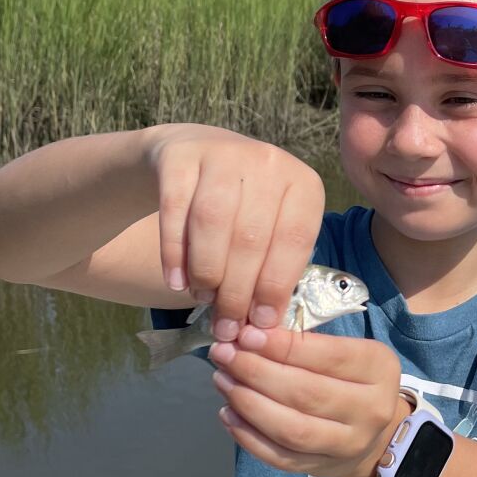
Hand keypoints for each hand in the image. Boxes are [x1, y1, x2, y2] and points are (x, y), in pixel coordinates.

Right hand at [144, 125, 324, 338]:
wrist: (195, 152)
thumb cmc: (243, 206)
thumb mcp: (272, 227)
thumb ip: (271, 268)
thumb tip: (260, 324)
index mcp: (303, 184)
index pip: (294, 241)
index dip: (275, 287)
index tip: (260, 323)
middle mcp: (268, 161)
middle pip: (251, 237)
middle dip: (236, 291)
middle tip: (224, 325)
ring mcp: (224, 152)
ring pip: (212, 223)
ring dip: (207, 271)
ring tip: (202, 299)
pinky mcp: (180, 156)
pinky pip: (175, 210)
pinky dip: (174, 252)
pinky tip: (176, 281)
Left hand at [208, 326, 406, 476]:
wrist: (374, 430)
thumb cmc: (351, 377)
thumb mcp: (347, 349)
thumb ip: (306, 342)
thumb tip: (250, 334)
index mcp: (379, 369)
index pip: (330, 357)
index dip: (284, 346)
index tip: (246, 334)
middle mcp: (370, 410)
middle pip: (306, 394)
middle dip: (257, 372)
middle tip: (224, 355)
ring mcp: (347, 445)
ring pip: (291, 429)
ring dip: (248, 404)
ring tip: (222, 380)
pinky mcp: (322, 468)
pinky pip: (280, 457)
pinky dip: (248, 436)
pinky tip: (228, 413)